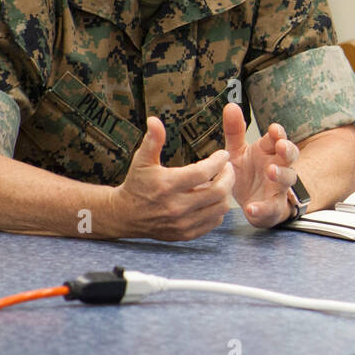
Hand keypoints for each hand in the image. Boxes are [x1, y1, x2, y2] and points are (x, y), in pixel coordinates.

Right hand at [109, 117, 234, 239]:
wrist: (125, 215)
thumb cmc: (136, 184)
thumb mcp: (141, 160)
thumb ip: (152, 140)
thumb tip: (155, 120)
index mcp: (167, 185)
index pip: (202, 172)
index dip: (218, 162)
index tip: (223, 155)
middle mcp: (176, 206)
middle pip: (217, 192)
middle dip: (228, 177)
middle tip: (229, 168)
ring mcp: (182, 223)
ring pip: (219, 208)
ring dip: (226, 193)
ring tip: (223, 181)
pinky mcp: (186, 234)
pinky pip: (213, 222)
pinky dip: (218, 209)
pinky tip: (214, 198)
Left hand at [223, 102, 299, 227]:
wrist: (252, 205)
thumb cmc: (249, 175)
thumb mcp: (238, 151)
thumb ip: (235, 131)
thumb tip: (231, 105)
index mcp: (269, 152)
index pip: (277, 139)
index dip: (278, 134)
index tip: (274, 129)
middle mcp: (278, 167)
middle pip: (290, 156)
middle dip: (288, 150)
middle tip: (282, 146)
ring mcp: (278, 188)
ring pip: (287, 179)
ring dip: (281, 175)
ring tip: (271, 172)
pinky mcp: (272, 208)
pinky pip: (270, 209)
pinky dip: (262, 209)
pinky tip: (251, 208)